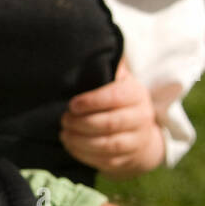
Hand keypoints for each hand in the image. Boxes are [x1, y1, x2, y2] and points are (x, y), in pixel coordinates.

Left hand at [60, 58, 165, 179]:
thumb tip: (87, 44)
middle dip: (82, 123)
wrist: (141, 131)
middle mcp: (141, 117)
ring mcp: (136, 141)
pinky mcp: (127, 160)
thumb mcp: (117, 79)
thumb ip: (105, 66)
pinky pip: (105, 161)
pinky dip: (84, 154)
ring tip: (64, 133)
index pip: (116, 97)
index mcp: (136, 94)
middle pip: (110, 123)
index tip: (72, 104)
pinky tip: (70, 145)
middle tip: (64, 119)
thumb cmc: (119, 99)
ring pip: (108, 145)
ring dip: (81, 141)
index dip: (92, 102)